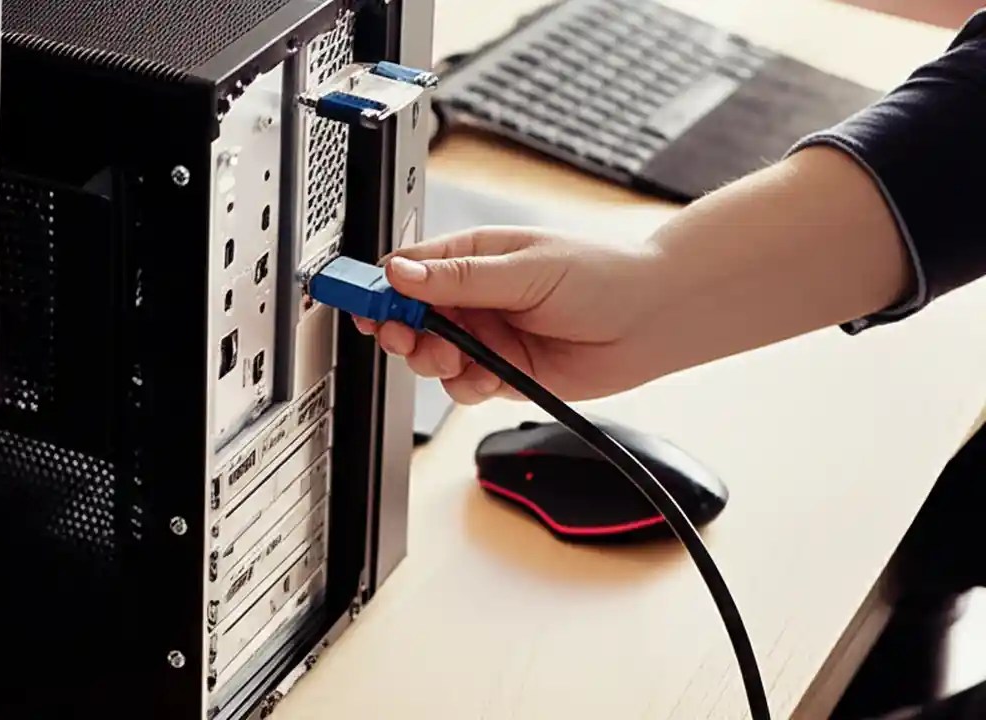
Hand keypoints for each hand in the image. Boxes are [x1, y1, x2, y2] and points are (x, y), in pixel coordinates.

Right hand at [355, 226, 667, 403]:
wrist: (652, 321)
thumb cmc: (603, 275)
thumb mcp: (524, 269)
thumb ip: (459, 278)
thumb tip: (402, 271)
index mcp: (472, 258)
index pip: (407, 270)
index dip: (379, 288)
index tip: (360, 301)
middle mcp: (474, 297)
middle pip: (409, 317)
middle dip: (402, 330)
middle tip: (407, 338)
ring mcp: (486, 335)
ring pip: (431, 356)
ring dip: (435, 361)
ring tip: (456, 358)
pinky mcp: (502, 370)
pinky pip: (462, 385)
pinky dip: (466, 386)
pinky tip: (488, 376)